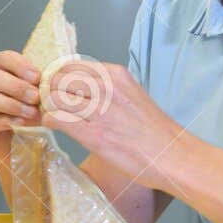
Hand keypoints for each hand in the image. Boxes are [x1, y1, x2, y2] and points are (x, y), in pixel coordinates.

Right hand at [0, 49, 41, 165]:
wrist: (18, 141)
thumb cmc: (27, 112)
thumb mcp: (37, 95)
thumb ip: (41, 84)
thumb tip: (55, 79)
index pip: (1, 58)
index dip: (19, 65)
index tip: (37, 77)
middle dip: (17, 86)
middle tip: (36, 96)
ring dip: (12, 104)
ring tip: (32, 112)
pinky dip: (6, 120)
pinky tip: (22, 122)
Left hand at [40, 60, 186, 191]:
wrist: (174, 157)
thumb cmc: (152, 130)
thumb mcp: (130, 94)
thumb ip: (105, 87)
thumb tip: (75, 84)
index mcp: (115, 75)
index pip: (70, 66)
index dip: (58, 78)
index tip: (59, 90)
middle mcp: (106, 88)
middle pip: (57, 79)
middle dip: (49, 91)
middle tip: (52, 104)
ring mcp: (100, 111)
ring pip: (53, 97)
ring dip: (48, 107)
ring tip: (54, 116)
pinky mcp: (94, 135)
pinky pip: (57, 119)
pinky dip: (49, 121)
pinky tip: (56, 127)